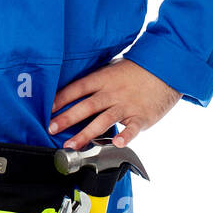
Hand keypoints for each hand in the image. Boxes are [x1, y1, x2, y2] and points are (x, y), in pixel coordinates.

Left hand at [49, 58, 180, 150]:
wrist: (165, 68)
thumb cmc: (136, 70)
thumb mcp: (112, 69)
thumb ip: (95, 82)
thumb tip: (73, 91)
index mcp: (103, 79)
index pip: (77, 89)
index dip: (61, 98)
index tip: (46, 109)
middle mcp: (112, 93)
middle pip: (86, 106)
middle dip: (67, 118)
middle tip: (51, 128)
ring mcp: (127, 105)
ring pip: (103, 120)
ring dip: (86, 134)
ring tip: (71, 145)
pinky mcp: (141, 116)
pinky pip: (132, 128)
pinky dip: (126, 136)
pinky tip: (118, 143)